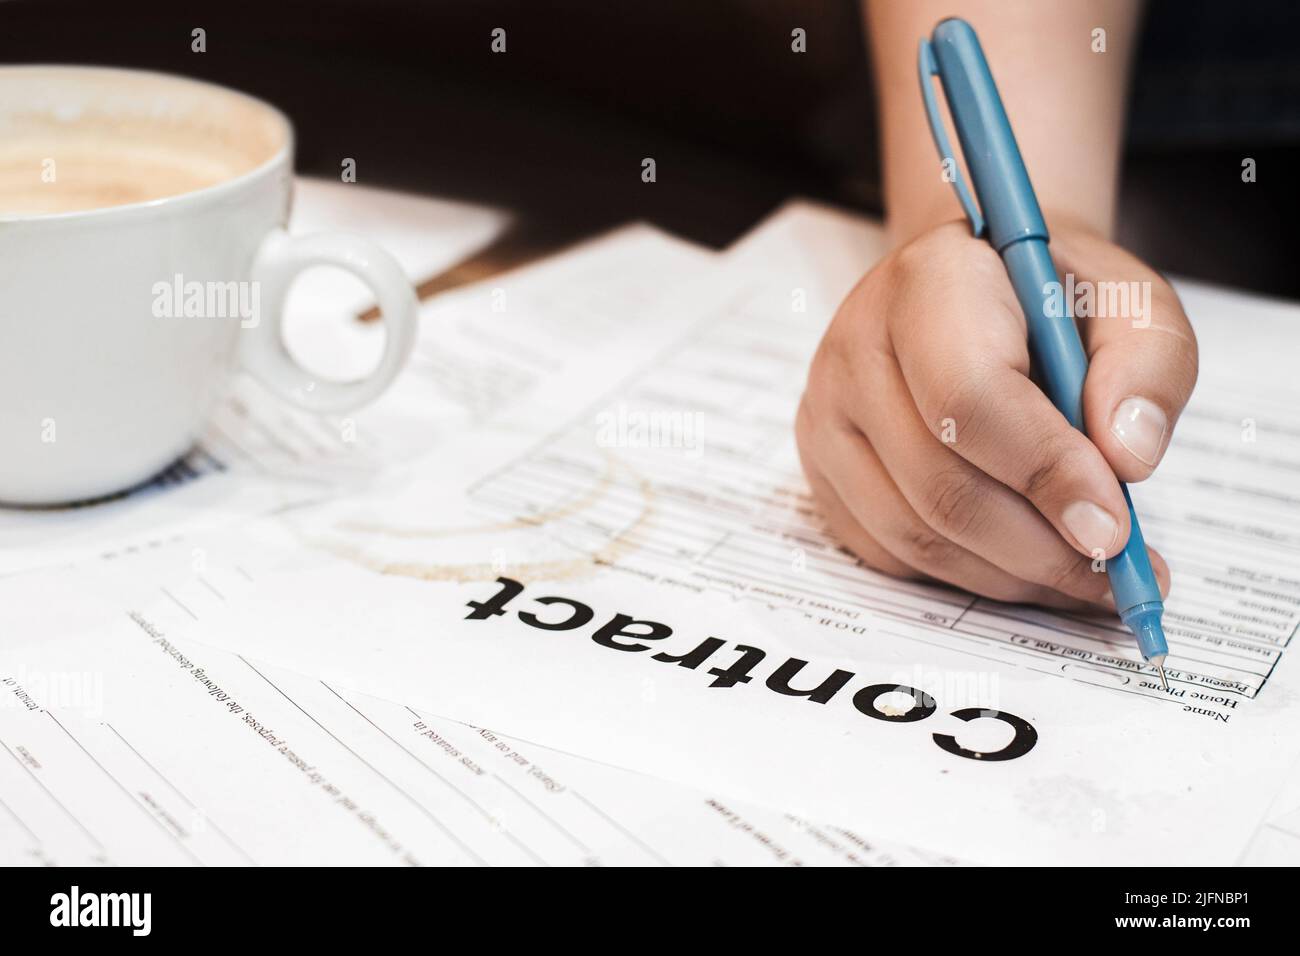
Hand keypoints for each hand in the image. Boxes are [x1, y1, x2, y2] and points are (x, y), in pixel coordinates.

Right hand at [795, 219, 1197, 610]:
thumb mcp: (1128, 299)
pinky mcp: (822, 469)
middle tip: (1117, 574)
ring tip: (1084, 575)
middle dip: (1041, 550)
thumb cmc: (1051, 296)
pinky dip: (969, 577)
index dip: (1045, 472)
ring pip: (914, 536)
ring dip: (1010, 576)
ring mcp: (826, 415)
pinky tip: (1025, 564)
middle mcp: (856, 348)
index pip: (969, 397)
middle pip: (940, 486)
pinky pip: (891, 555)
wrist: (975, 287)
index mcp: (929, 283)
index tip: (1115, 530)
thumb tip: (1128, 461)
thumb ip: (1149, 364)